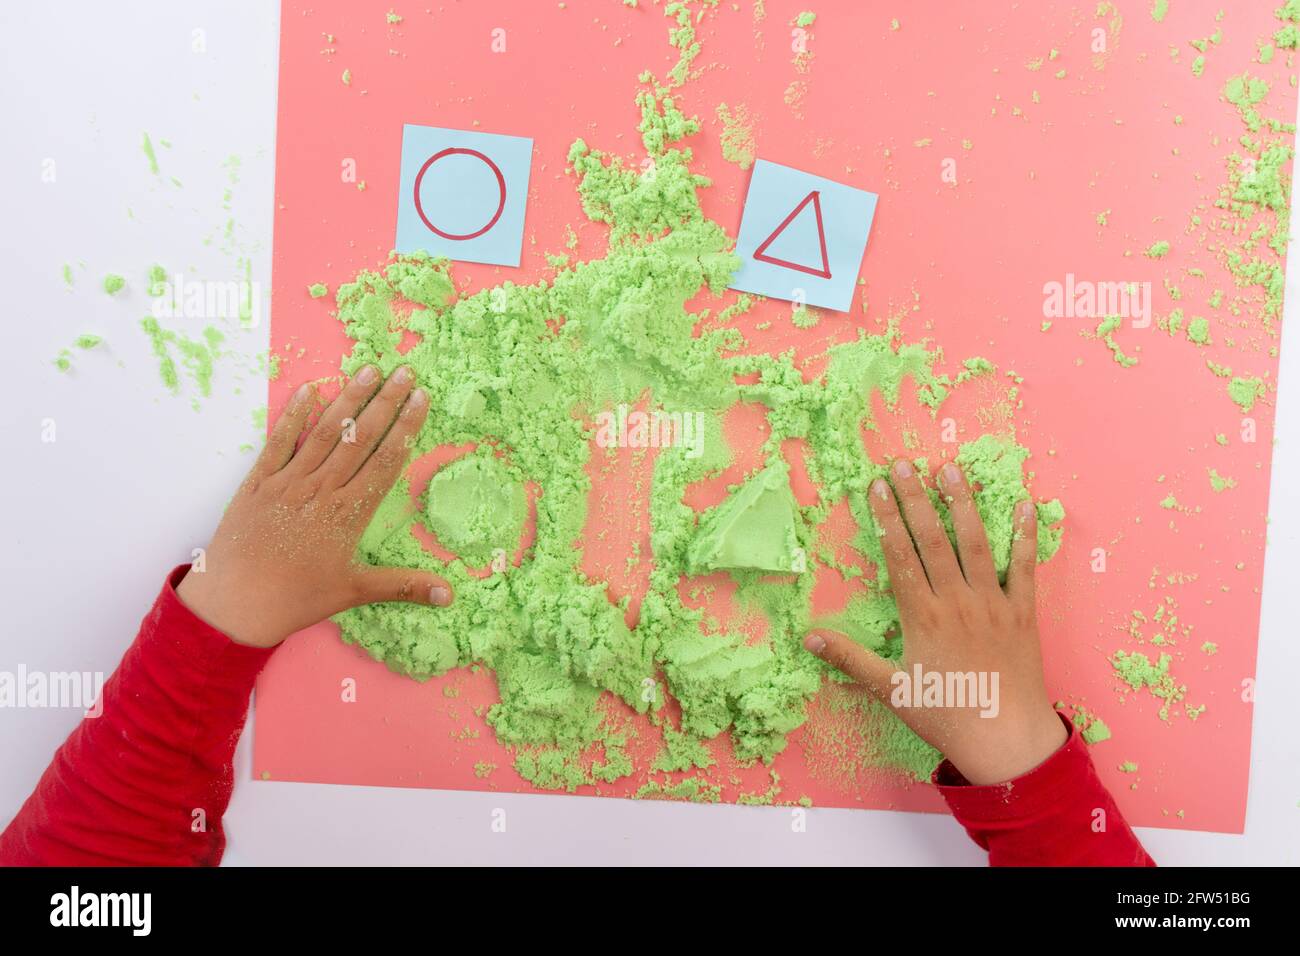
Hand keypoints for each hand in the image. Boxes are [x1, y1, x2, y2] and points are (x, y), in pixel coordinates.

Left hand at [177, 365, 452, 648]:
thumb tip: (450, 595)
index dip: (406, 427)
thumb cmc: (296, 600)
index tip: (420, 399)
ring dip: (348, 399)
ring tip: (368, 369)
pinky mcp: (258, 483)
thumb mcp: (354, 592)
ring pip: (325, 432)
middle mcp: (321, 489)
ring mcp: (287, 482)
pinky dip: (294, 414)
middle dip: (385, 402)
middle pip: (360, 437)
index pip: (385, 460)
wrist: (234, 605)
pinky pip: (279, 441)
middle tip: (404, 372)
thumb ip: (404, 586)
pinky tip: (310, 389)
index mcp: (348, 513)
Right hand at [804, 459, 1065, 784]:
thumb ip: (850, 659)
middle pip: (933, 539)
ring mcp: (992, 604)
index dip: (887, 519)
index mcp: (923, 617)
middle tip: (904, 464)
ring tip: (951, 470)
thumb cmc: (945, 715)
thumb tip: (809, 637)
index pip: (900, 556)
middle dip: (916, 498)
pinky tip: (1024, 505)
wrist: (1005, 739)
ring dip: (963, 504)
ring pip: (976, 543)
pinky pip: (1024, 567)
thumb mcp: (891, 690)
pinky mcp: (1022, 613)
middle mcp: (957, 601)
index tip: (876, 487)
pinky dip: (1025, 535)